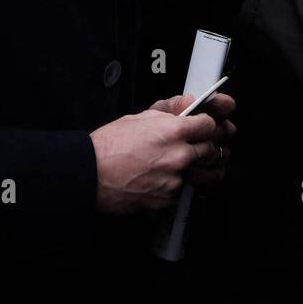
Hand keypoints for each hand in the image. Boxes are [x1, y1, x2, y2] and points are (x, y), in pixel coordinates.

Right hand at [91, 108, 219, 213]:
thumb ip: (169, 110)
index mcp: (174, 131)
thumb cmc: (110, 146)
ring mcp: (176, 180)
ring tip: (187, 165)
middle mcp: (179, 156)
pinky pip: (185, 191)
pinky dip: (179, 186)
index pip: (210, 125)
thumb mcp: (140, 117)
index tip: (201, 127)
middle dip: (204, 146)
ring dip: (200, 168)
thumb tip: (188, 103)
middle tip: (193, 145)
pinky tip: (166, 179)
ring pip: (204, 174)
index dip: (205, 125)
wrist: (91, 174)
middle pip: (211, 150)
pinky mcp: (169, 199)